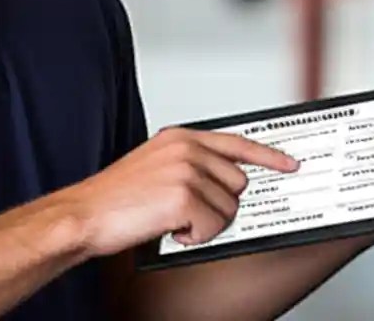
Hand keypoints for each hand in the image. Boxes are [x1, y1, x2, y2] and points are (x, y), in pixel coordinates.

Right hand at [54, 127, 298, 257]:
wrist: (83, 215)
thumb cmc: (115, 198)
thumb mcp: (155, 166)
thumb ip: (189, 164)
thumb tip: (224, 183)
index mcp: (180, 137)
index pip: (237, 143)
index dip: (269, 156)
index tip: (290, 164)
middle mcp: (187, 149)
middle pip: (238, 183)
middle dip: (218, 205)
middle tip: (186, 213)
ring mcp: (187, 170)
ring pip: (228, 209)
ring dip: (203, 224)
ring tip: (170, 220)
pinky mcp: (184, 196)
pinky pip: (213, 227)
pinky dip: (193, 237)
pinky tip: (169, 230)